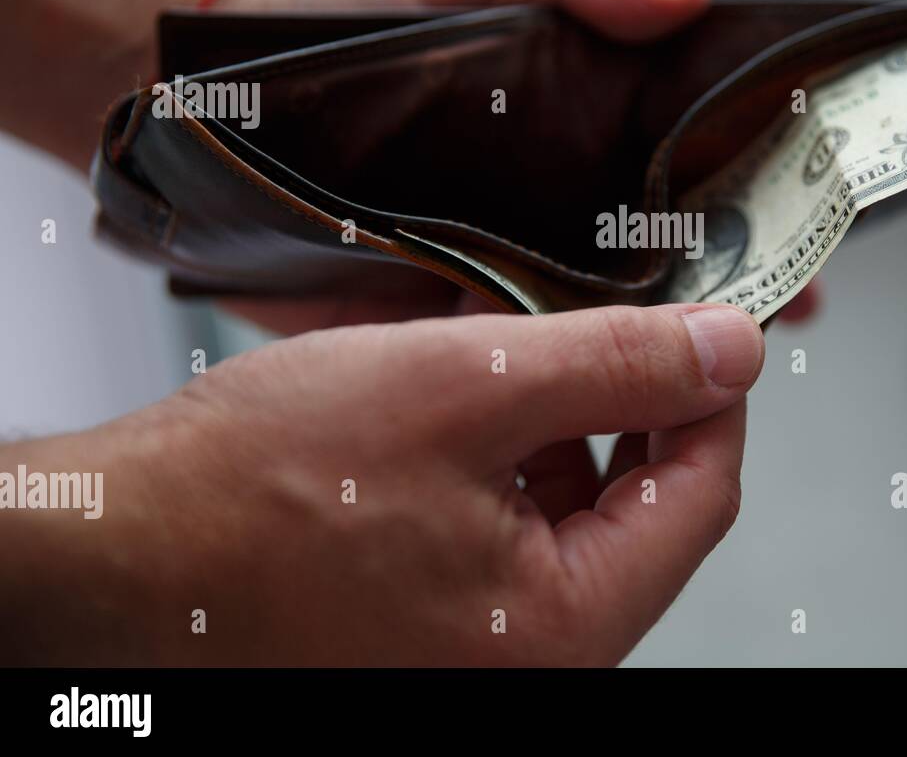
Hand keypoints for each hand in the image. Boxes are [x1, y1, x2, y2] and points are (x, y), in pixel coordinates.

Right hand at [0, 303, 763, 664]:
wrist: (110, 553)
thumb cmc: (252, 491)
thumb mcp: (467, 388)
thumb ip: (618, 367)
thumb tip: (731, 352)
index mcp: (564, 627)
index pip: (702, 496)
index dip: (713, 396)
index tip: (705, 328)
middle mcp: (530, 657)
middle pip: (637, 506)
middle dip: (623, 398)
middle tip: (596, 314)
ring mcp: (479, 644)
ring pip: (567, 509)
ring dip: (554, 416)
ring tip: (507, 338)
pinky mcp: (430, 618)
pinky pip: (503, 527)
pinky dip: (499, 451)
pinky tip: (461, 389)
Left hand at [213, 0, 819, 331]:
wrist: (218, 109)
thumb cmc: (343, 24)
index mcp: (573, 128)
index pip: (688, 168)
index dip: (755, 198)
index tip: (810, 229)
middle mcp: (550, 207)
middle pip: (663, 255)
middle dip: (731, 288)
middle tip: (790, 310)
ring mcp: (500, 271)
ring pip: (601, 320)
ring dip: (663, 349)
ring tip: (723, 376)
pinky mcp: (442, 329)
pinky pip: (517, 362)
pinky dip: (566, 387)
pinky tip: (615, 406)